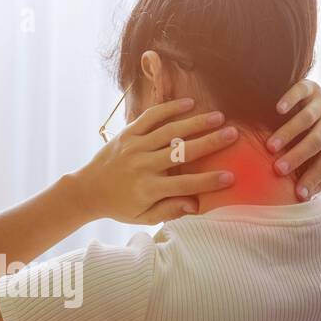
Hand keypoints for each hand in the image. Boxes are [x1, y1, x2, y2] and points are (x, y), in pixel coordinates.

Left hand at [71, 98, 238, 224]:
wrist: (87, 190)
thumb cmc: (120, 206)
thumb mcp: (143, 217)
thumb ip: (169, 211)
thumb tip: (195, 205)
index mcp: (149, 189)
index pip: (185, 185)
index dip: (209, 181)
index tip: (231, 176)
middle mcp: (143, 166)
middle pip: (182, 152)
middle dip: (210, 143)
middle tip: (233, 134)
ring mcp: (135, 147)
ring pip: (170, 131)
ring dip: (196, 122)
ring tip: (219, 117)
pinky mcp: (127, 133)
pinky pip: (150, 117)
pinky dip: (169, 108)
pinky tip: (189, 103)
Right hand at [267, 80, 320, 199]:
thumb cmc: (319, 136)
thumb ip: (316, 171)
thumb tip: (304, 197)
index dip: (313, 178)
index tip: (298, 194)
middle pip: (318, 140)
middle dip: (298, 156)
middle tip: (278, 169)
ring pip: (307, 118)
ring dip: (289, 133)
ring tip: (271, 146)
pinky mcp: (311, 87)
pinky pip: (302, 91)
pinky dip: (290, 100)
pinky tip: (278, 110)